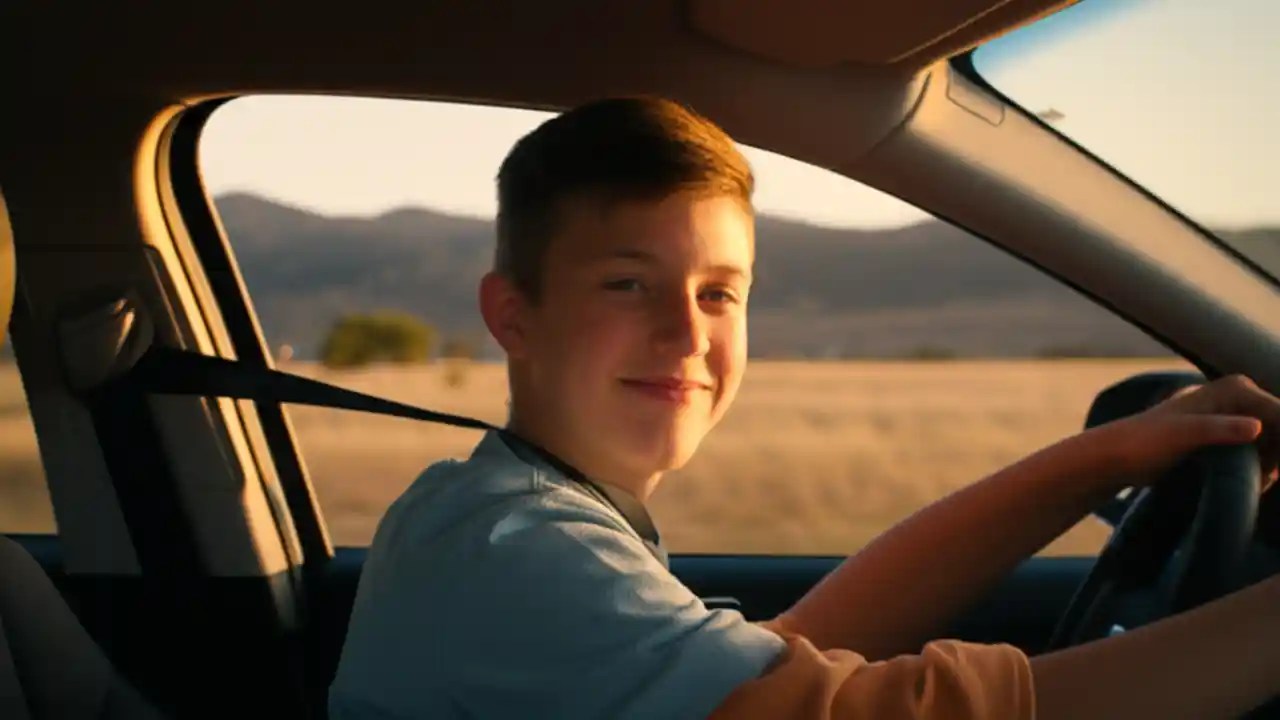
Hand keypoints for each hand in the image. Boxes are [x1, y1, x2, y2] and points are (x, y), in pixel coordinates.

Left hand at [1087, 374, 1277, 489]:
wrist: (1118, 456)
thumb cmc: (1145, 442)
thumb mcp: (1183, 435)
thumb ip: (1218, 429)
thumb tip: (1256, 427)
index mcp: (1236, 389)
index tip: (1278, 474)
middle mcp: (1240, 396)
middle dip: (1279, 458)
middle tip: (1261, 484)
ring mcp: (1234, 416)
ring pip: (1274, 444)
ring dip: (1271, 467)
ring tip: (1254, 487)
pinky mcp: (1226, 436)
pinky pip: (1258, 452)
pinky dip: (1259, 470)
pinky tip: (1250, 486)